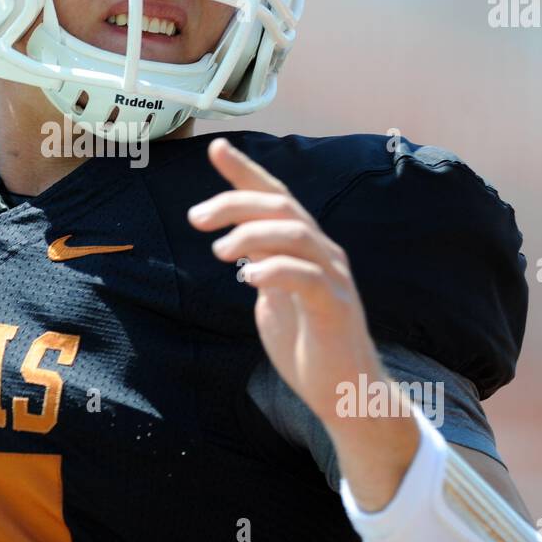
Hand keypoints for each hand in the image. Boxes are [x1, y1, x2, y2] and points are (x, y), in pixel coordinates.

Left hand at [187, 137, 384, 422]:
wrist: (345, 393)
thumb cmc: (308, 344)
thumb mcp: (276, 298)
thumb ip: (263, 267)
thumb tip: (240, 247)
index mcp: (306, 248)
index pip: (276, 198)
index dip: (246, 172)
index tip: (215, 149)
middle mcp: (323, 254)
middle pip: (282, 207)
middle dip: (235, 203)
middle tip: (197, 219)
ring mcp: (333, 279)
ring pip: (295, 234)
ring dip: (251, 234)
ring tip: (219, 251)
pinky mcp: (335, 308)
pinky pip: (307, 278)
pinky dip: (275, 269)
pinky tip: (248, 276)